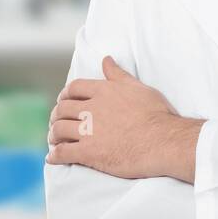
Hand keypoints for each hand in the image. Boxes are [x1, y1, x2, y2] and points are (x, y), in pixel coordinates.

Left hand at [46, 56, 204, 181]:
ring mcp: (88, 131)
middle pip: (62, 109)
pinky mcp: (89, 152)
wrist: (164, 141)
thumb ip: (118, 75)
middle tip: (56, 122)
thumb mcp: (138, 88)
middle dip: (56, 115)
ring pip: (59, 130)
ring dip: (53, 135)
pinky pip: (63, 153)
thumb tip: (106, 60)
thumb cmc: (156, 114)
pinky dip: (55, 156)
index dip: (65, 95)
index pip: (74, 88)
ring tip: (54, 140)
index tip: (63, 101)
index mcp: (103, 91)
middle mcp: (91, 109)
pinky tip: (53, 158)